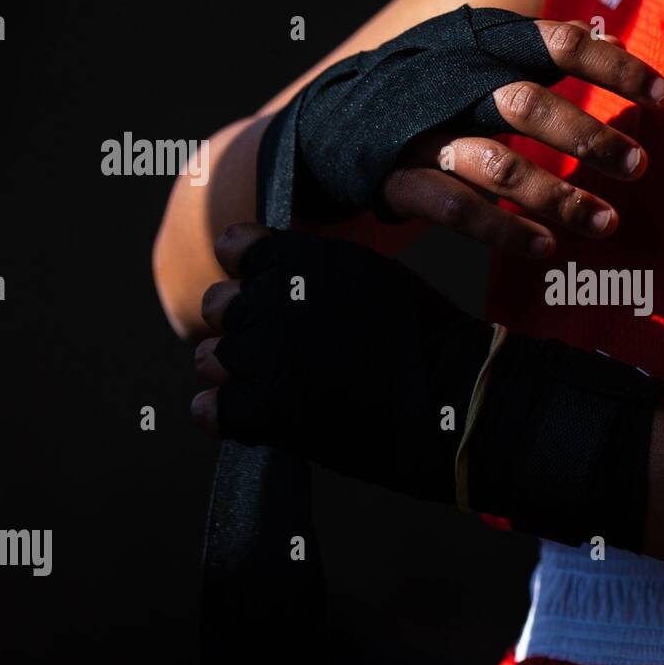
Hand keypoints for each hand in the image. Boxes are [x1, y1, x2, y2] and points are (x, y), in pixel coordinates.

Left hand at [191, 223, 489, 502]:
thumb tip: (279, 277)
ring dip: (237, 371)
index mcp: (302, 259)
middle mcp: (274, 300)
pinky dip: (225, 415)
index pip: (236, 247)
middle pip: (219, 305)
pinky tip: (257, 416)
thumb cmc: (429, 340)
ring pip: (211, 357)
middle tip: (281, 349)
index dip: (250, 271)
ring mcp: (265, 357)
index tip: (270, 292)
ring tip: (278, 386)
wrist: (452, 401)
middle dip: (244, 325)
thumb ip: (319, 270)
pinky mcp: (264, 410)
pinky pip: (210, 409)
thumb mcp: (375, 276)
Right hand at [381, 19, 663, 257]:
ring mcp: (420, 135)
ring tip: (605, 223)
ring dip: (556, 196)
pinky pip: (457, 210)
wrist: (326, 130)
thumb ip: (538, 63)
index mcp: (480, 49)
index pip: (556, 43)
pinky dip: (505, 231)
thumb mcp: (478, 67)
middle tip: (638, 167)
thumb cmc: (429, 101)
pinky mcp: (397, 181)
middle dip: (588, 137)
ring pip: (496, 165)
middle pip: (526, 104)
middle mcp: (450, 85)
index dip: (613, 67)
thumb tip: (617, 53)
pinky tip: (546, 248)